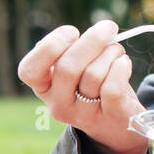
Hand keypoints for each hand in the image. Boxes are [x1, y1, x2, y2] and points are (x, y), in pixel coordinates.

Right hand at [17, 21, 146, 153]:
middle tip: (108, 27)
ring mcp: (84, 115)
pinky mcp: (111, 117)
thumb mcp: (76, 71)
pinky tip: (124, 64)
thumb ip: (72, 52)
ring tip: (117, 52)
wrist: (119, 126)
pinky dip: (122, 66)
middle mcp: (59, 105)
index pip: (29, 71)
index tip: (72, 32)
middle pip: (67, 68)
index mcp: (45, 89)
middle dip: (92, 40)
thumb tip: (85, 35)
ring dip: (111, 52)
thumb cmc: (95, 88)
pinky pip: (113, 85)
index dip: (49, 47)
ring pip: (94, 73)